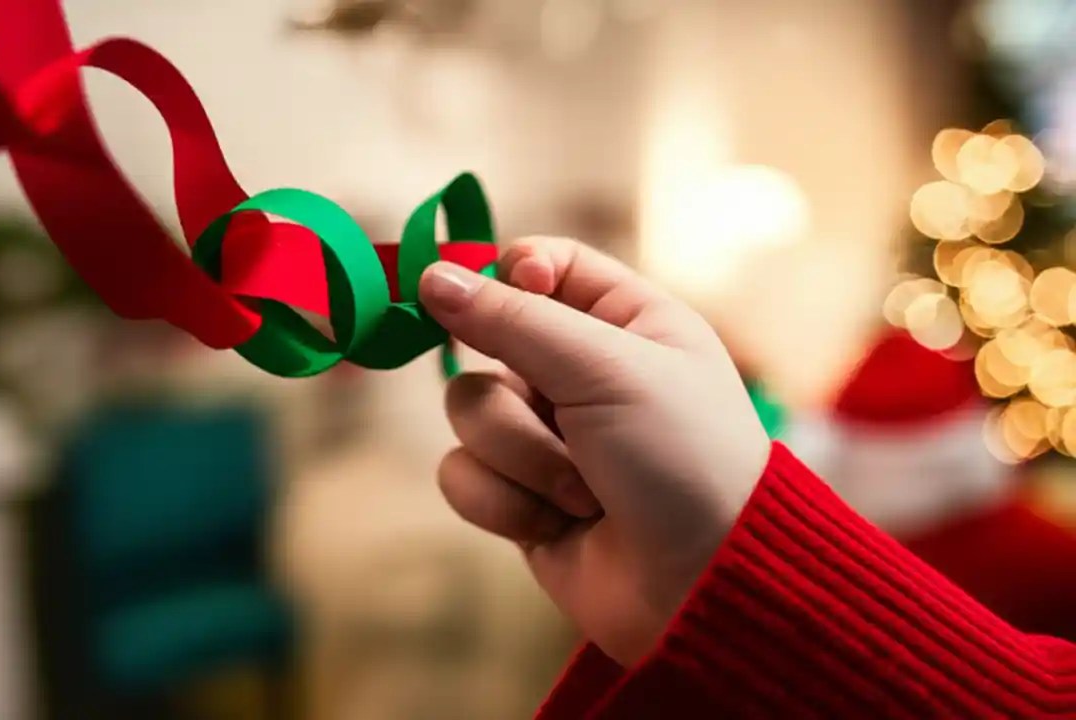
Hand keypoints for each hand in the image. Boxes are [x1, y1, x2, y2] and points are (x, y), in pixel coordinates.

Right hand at [419, 236, 770, 665]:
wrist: (702, 587)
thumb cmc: (682, 459)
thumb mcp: (606, 369)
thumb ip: (512, 319)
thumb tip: (430, 276)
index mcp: (624, 319)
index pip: (540, 263)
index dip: (508, 274)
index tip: (497, 293)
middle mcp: (580, 371)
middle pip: (486, 341)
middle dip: (521, 398)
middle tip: (572, 427)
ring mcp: (546, 435)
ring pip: (467, 412)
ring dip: (521, 458)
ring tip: (583, 493)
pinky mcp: (518, 495)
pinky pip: (461, 475)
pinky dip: (504, 502)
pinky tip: (557, 525)